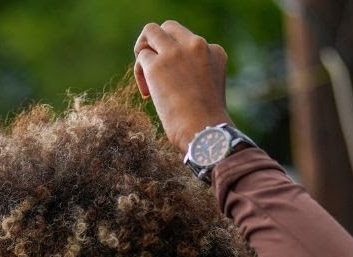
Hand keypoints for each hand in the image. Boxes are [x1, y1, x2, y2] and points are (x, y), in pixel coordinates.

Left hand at [133, 20, 232, 153]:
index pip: (188, 42)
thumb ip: (194, 71)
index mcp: (214, 51)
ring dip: (143, 50)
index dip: (177, 58)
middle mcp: (197, 45)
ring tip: (145, 74)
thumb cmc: (206, 121)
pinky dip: (139, 73)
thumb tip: (169, 74)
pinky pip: (141, 57)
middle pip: (168, 27)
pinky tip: (146, 93)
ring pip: (150, 32)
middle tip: (152, 68)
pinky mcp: (157, 65)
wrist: (205, 132)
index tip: (177, 81)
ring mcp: (176, 53)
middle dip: (157, 44)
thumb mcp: (208, 87)